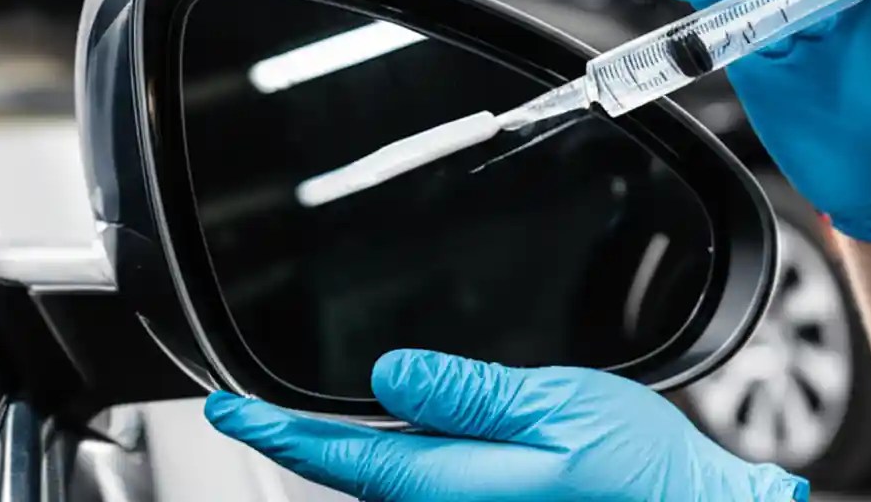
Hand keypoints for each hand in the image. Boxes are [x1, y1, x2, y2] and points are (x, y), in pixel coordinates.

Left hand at [204, 349, 808, 500]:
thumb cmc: (646, 477)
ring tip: (346, 422)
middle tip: (267, 404)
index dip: (275, 429)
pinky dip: (405, 469)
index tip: (224, 407)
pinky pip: (428, 496)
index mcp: (454, 489)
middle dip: (311, 444)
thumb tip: (390, 379)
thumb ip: (469, 397)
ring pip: (393, 488)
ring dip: (360, 456)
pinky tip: (425, 445)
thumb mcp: (561, 409)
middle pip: (358, 479)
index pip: (340, 458)